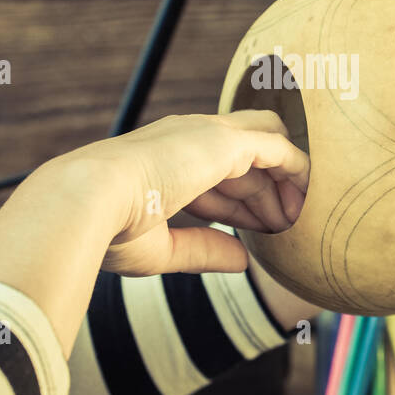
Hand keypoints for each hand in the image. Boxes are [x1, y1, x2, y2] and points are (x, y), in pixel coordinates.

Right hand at [0, 110, 307, 359]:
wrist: (87, 201)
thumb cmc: (107, 230)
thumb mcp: (162, 246)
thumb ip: (204, 249)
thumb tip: (243, 260)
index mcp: (164, 158)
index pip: (214, 172)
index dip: (238, 204)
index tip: (251, 234)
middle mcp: (187, 138)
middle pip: (246, 152)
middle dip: (266, 189)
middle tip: (283, 226)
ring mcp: (207, 134)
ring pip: (268, 141)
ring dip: (286, 179)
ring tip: (298, 216)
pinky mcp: (225, 142)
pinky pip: (278, 148)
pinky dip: (296, 169)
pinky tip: (308, 195)